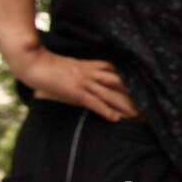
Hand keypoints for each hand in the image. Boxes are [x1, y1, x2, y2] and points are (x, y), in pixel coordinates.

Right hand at [19, 46, 138, 121]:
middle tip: (149, 101)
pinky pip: (93, 102)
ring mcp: (84, 82)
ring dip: (124, 105)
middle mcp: (91, 73)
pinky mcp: (75, 92)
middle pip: (119, 82)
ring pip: (110, 94)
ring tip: (137, 114)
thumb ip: (85, 71)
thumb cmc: (50, 65)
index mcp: (91, 65)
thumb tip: (94, 78)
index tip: (145, 85)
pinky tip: (114, 119)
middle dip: (134, 92)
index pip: (116, 70)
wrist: (33, 62)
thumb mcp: (73, 66)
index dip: (131, 78)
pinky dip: (105, 110)